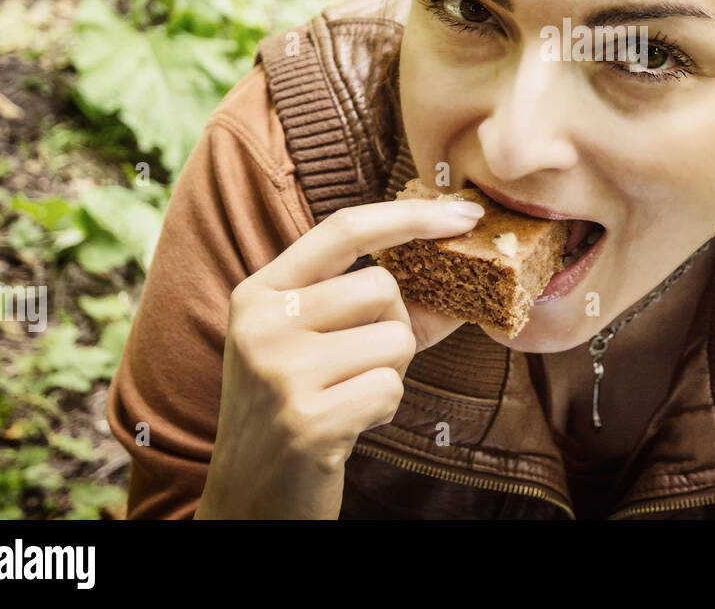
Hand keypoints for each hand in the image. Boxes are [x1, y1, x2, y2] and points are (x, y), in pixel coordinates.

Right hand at [194, 197, 484, 518]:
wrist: (249, 501)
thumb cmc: (296, 408)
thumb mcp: (308, 342)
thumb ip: (365, 301)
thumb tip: (458, 264)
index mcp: (259, 292)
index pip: (343, 229)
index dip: (410, 215)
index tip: (464, 214)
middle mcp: (261, 324)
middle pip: (382, 287)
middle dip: (394, 327)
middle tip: (357, 366)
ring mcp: (281, 372)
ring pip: (396, 339)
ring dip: (389, 372)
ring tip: (347, 397)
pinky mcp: (308, 421)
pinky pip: (391, 387)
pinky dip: (384, 408)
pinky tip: (348, 426)